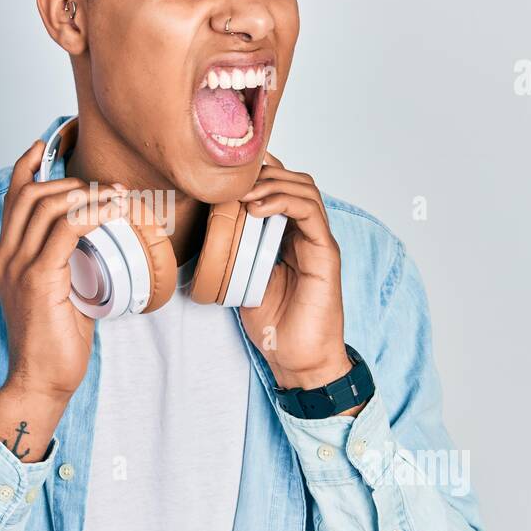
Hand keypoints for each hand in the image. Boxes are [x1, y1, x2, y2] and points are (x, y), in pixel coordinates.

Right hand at [0, 140, 126, 406]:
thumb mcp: (60, 291)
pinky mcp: (37, 279)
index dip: (27, 166)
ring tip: (117, 200)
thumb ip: (67, 262)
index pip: (11, 198)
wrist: (41, 380)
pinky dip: (92, 213)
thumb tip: (96, 236)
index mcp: (6, 257)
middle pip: (30, 193)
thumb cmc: (54, 343)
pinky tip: (113, 212)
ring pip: (48, 206)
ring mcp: (18, 267)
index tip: (46, 145)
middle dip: (71, 181)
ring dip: (88, 195)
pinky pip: (66, 229)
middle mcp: (6, 257)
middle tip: (107, 190)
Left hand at [238, 151, 352, 389]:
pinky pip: (311, 213)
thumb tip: (203, 228)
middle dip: (264, 172)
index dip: (258, 174)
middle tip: (232, 182)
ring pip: (306, 189)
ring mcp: (319, 242)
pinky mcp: (326, 254)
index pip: (281, 189)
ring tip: (243, 193)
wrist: (297, 358)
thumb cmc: (273, 324)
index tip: (226, 175)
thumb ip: (233, 250)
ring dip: (272, 182)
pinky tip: (257, 208)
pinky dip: (284, 201)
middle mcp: (307, 234)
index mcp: (289, 237)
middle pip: (295, 181)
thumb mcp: (241, 277)